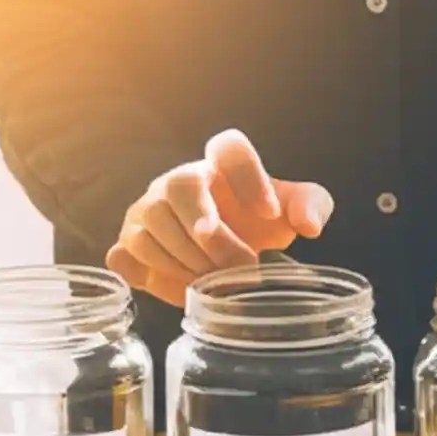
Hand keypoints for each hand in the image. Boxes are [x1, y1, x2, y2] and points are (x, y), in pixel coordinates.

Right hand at [105, 129, 333, 305]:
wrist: (222, 254)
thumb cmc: (257, 224)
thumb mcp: (292, 212)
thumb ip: (312, 205)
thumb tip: (309, 226)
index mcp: (219, 164)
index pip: (228, 147)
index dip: (249, 176)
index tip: (269, 212)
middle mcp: (175, 181)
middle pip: (180, 188)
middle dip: (212, 233)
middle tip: (242, 264)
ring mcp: (145, 213)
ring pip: (151, 230)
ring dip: (187, 262)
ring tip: (218, 283)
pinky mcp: (127, 246)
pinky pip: (124, 257)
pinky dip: (150, 275)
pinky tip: (180, 287)